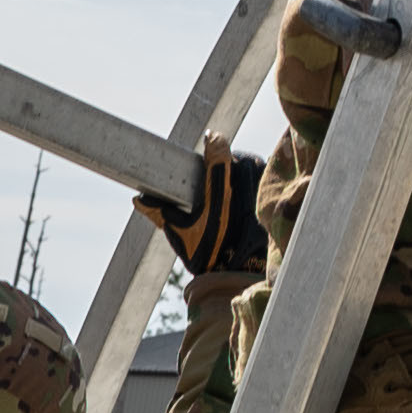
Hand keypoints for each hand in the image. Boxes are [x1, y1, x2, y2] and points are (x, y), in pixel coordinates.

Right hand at [135, 144, 263, 282]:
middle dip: (228, 162)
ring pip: (254, 166)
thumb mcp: (180, 233)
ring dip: (244, 170)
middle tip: (218, 172)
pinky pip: (266, 180)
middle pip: (238, 158)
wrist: (237, 273)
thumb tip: (139, 199)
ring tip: (232, 183)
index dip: (214, 143)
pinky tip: (248, 193)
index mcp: (218, 190)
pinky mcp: (272, 201)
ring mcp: (260, 193)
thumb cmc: (206, 253)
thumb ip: (160, 212)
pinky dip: (257, 182)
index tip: (211, 139)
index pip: (219, 151)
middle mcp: (242, 187)